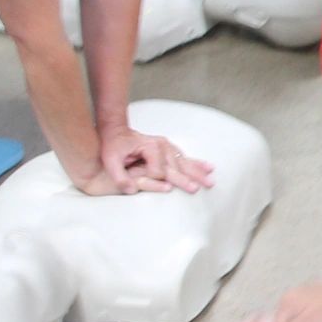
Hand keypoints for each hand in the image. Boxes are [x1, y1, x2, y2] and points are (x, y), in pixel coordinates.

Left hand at [85, 128, 214, 194]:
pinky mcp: (169, 149)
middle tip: (197, 189)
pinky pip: (185, 158)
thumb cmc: (113, 146)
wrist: (116, 132)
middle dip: (188, 178)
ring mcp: (167, 147)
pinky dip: (197, 164)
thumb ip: (119, 176)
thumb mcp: (110, 160)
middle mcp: (162, 145)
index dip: (153, 180)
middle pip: (176, 167)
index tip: (146, 184)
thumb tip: (131, 190)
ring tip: (210, 180)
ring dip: (198, 172)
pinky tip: (208, 168)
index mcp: (150, 147)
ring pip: (185, 162)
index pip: (158, 170)